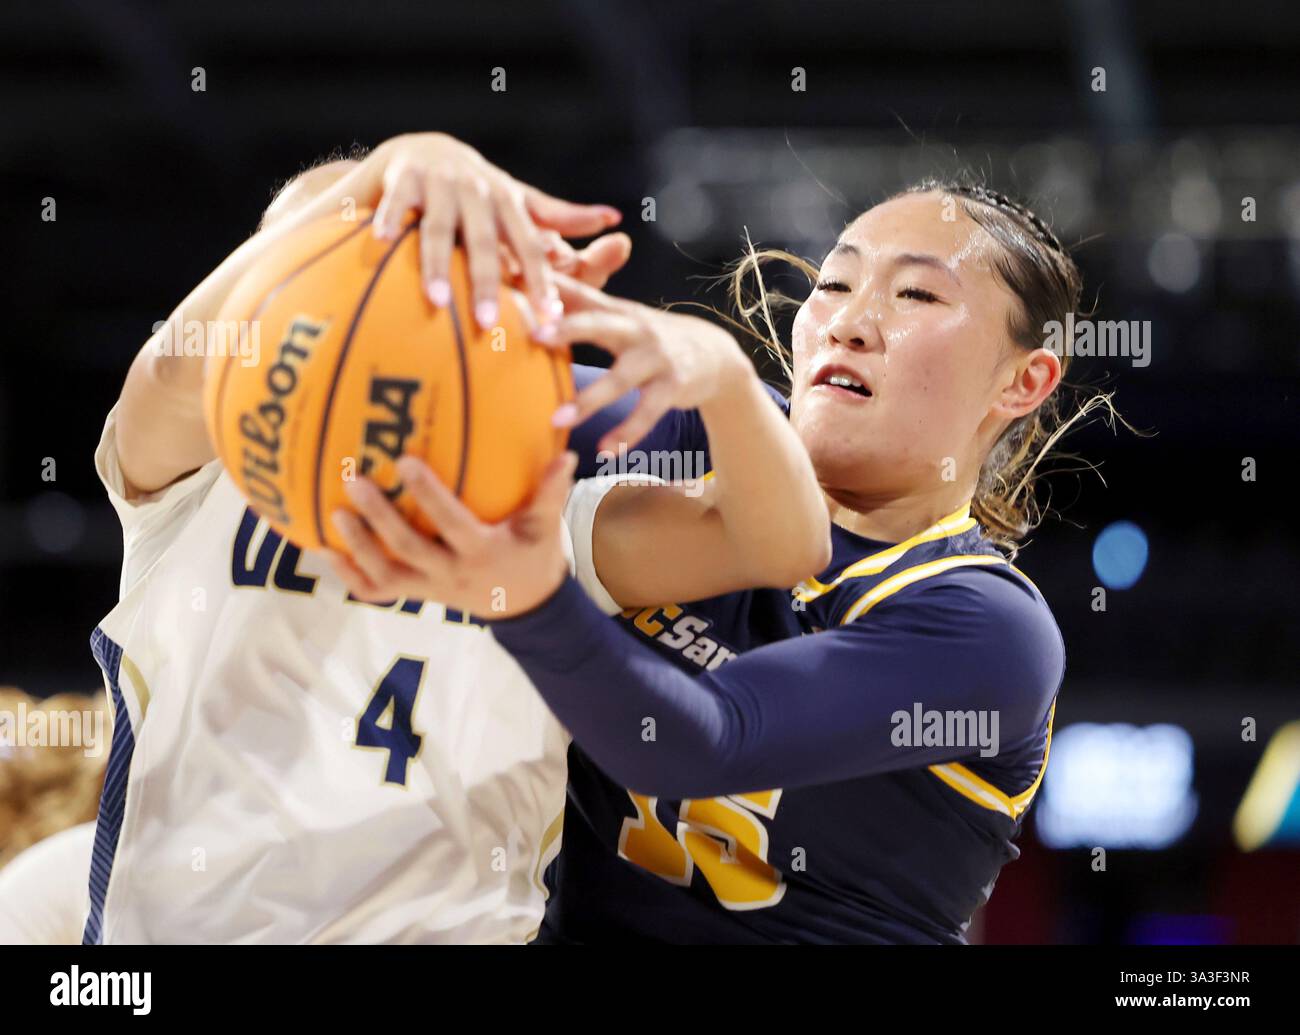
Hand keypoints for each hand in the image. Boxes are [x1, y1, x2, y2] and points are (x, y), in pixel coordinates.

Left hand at [324, 453, 577, 619]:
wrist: (526, 607)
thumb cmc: (533, 555)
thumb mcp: (545, 527)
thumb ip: (551, 492)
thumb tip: (568, 454)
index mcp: (481, 552)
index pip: (450, 523)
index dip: (427, 496)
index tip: (404, 461)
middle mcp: (451, 574)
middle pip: (408, 549)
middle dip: (379, 518)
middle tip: (354, 481)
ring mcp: (430, 588)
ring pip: (387, 576)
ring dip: (357, 548)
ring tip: (334, 515)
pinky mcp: (417, 595)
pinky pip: (377, 592)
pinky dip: (348, 574)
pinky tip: (322, 549)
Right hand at [368, 133, 620, 326]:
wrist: (419, 148)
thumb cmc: (475, 188)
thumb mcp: (516, 199)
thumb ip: (558, 215)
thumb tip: (613, 219)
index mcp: (508, 201)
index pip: (529, 247)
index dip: (540, 281)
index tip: (548, 317)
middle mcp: (477, 189)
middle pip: (486, 243)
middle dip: (489, 283)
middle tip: (490, 324)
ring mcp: (439, 181)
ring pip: (439, 229)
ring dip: (438, 265)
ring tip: (438, 302)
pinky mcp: (402, 176)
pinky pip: (396, 204)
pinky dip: (387, 222)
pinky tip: (380, 246)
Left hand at [538, 276, 749, 451]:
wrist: (713, 353)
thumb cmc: (648, 337)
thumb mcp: (619, 316)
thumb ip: (578, 304)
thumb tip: (526, 288)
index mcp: (614, 310)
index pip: (578, 292)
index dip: (550, 287)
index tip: (514, 283)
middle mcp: (634, 328)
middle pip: (598, 324)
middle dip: (568, 328)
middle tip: (535, 336)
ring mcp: (656, 358)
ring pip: (620, 379)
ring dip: (589, 400)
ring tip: (557, 421)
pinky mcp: (673, 386)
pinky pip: (646, 413)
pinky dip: (626, 434)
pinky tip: (604, 452)